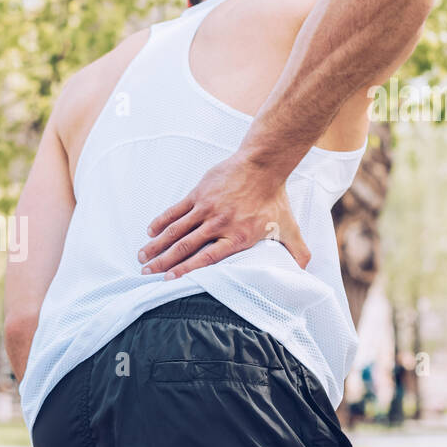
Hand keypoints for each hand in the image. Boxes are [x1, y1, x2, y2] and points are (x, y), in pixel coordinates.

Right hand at [137, 154, 310, 278]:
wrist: (263, 164)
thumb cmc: (275, 199)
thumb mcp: (289, 228)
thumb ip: (297, 253)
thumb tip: (305, 274)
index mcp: (236, 237)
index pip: (205, 259)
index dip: (184, 271)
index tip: (167, 281)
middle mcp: (218, 224)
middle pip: (184, 247)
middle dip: (163, 262)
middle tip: (146, 274)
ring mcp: (206, 208)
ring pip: (175, 231)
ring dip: (156, 245)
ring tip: (142, 258)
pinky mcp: (198, 193)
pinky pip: (175, 211)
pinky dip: (161, 222)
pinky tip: (150, 232)